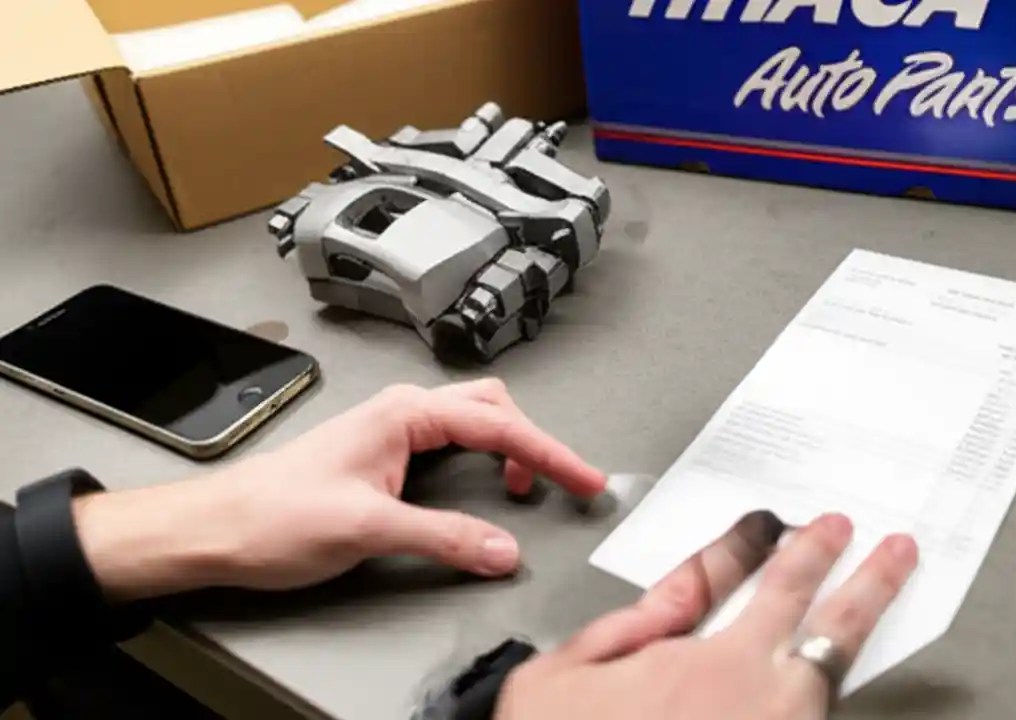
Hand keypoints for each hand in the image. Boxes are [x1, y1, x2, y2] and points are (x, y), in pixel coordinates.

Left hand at [73, 380, 605, 600]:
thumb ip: (443, 538)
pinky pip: (453, 443)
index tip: (584, 479)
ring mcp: (393, 431)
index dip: (550, 453)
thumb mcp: (368, 529)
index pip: (498, 425)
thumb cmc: (273, 515)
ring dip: (510, 448)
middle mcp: (401, 412)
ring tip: (527, 489)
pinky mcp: (385, 454)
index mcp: (402, 414)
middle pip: (494, 408)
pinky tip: (485, 486)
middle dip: (535, 442)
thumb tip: (503, 549)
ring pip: (474, 421)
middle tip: (565, 482)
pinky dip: (484, 459)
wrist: (217, 528)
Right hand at [497, 513, 917, 719]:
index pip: (771, 584)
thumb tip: (681, 595)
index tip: (811, 526)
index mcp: (713, 666)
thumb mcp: (563, 675)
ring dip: (861, 631)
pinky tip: (827, 677)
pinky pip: (816, 716)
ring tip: (884, 596)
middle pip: (833, 625)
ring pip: (835, 676)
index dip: (795, 547)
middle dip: (867, 578)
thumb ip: (630, 626)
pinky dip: (826, 689)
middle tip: (894, 549)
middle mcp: (764, 703)